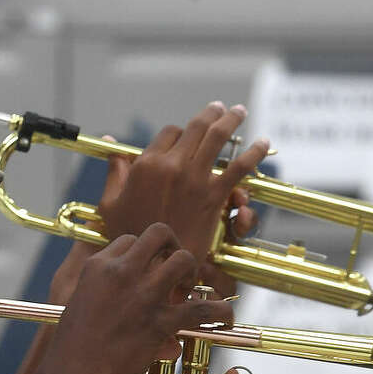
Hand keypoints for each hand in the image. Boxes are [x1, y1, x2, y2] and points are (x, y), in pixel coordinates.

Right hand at [38, 224, 222, 373]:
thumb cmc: (71, 348)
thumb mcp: (80, 307)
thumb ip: (108, 298)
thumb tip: (134, 299)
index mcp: (98, 266)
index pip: (130, 240)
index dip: (143, 255)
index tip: (147, 271)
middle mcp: (122, 272)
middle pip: (159, 234)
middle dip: (173, 246)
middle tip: (175, 270)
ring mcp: (144, 295)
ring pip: (184, 259)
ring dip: (192, 271)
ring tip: (189, 291)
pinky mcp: (161, 322)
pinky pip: (203, 308)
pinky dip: (220, 312)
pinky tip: (224, 319)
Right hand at [96, 105, 268, 279]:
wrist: (153, 265)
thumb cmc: (129, 236)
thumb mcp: (111, 202)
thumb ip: (115, 170)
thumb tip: (109, 141)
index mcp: (146, 165)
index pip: (169, 133)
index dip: (180, 132)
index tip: (188, 136)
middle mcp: (172, 166)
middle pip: (196, 128)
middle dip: (211, 114)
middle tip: (220, 108)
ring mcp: (195, 179)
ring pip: (218, 138)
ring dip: (232, 120)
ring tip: (239, 112)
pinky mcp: (214, 196)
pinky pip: (239, 167)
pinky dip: (254, 152)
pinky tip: (262, 142)